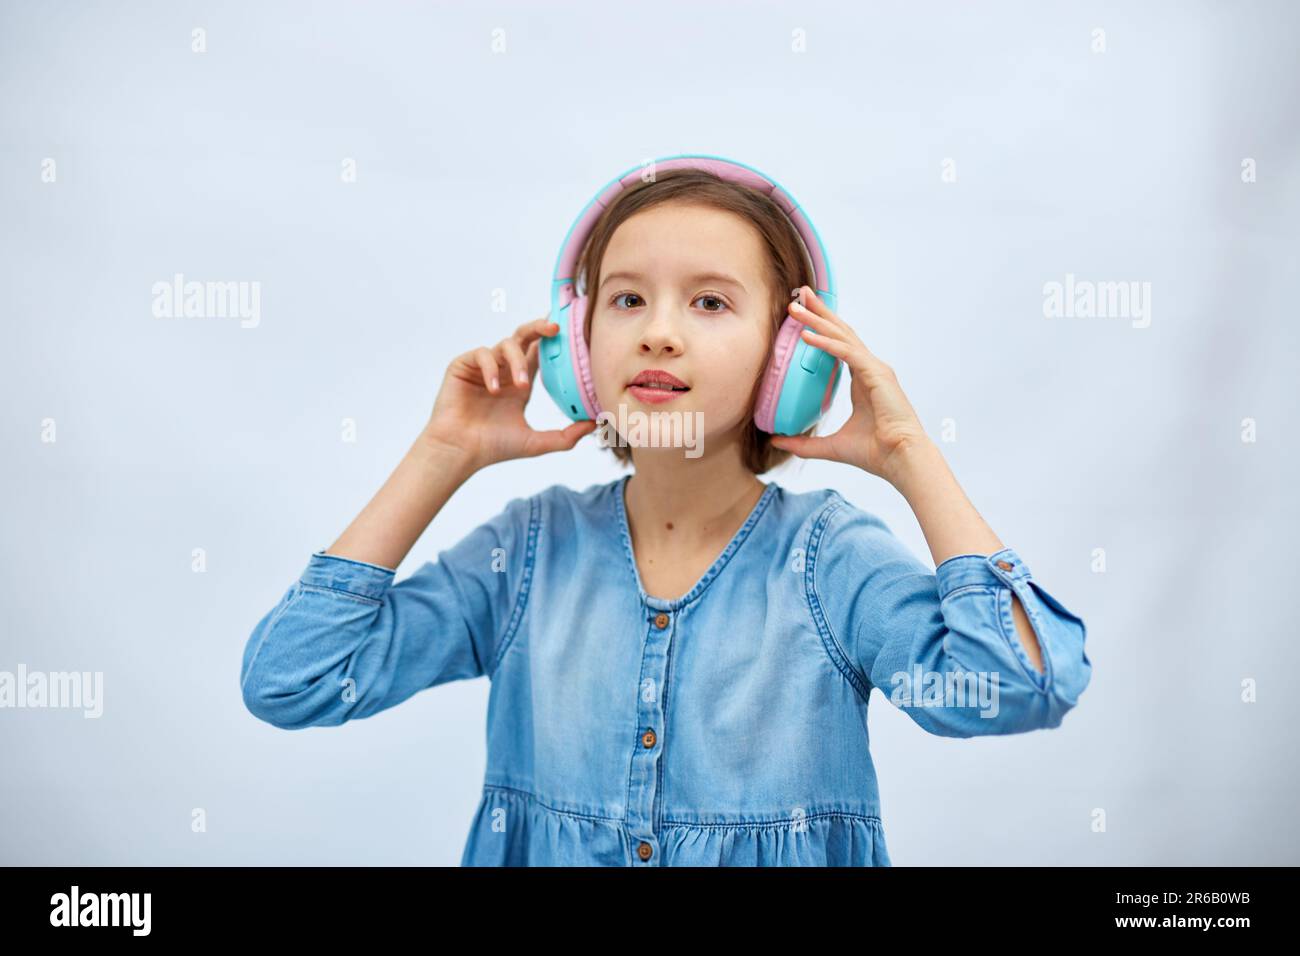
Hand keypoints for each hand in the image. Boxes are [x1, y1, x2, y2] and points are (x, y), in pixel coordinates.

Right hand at [420, 316, 597, 471]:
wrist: (460, 452)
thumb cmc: (493, 448)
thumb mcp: (536, 443)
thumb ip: (566, 436)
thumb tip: (595, 425)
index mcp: (520, 382)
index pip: (539, 352)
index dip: (553, 341)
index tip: (572, 333)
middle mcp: (503, 370)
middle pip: (523, 336)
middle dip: (539, 327)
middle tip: (554, 328)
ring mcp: (482, 367)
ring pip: (505, 344)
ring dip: (516, 362)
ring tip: (521, 386)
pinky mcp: (463, 365)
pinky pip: (482, 354)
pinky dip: (491, 368)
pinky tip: (494, 390)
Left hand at [768, 286, 931, 483]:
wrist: (900, 460)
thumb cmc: (875, 452)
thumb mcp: (829, 446)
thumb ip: (803, 443)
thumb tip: (776, 441)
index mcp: (863, 380)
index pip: (839, 346)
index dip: (822, 329)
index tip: (803, 316)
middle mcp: (870, 369)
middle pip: (841, 333)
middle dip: (820, 312)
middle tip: (800, 295)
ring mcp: (875, 369)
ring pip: (842, 337)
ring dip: (818, 320)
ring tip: (796, 308)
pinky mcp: (877, 374)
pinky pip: (847, 353)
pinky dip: (827, 343)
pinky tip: (808, 335)